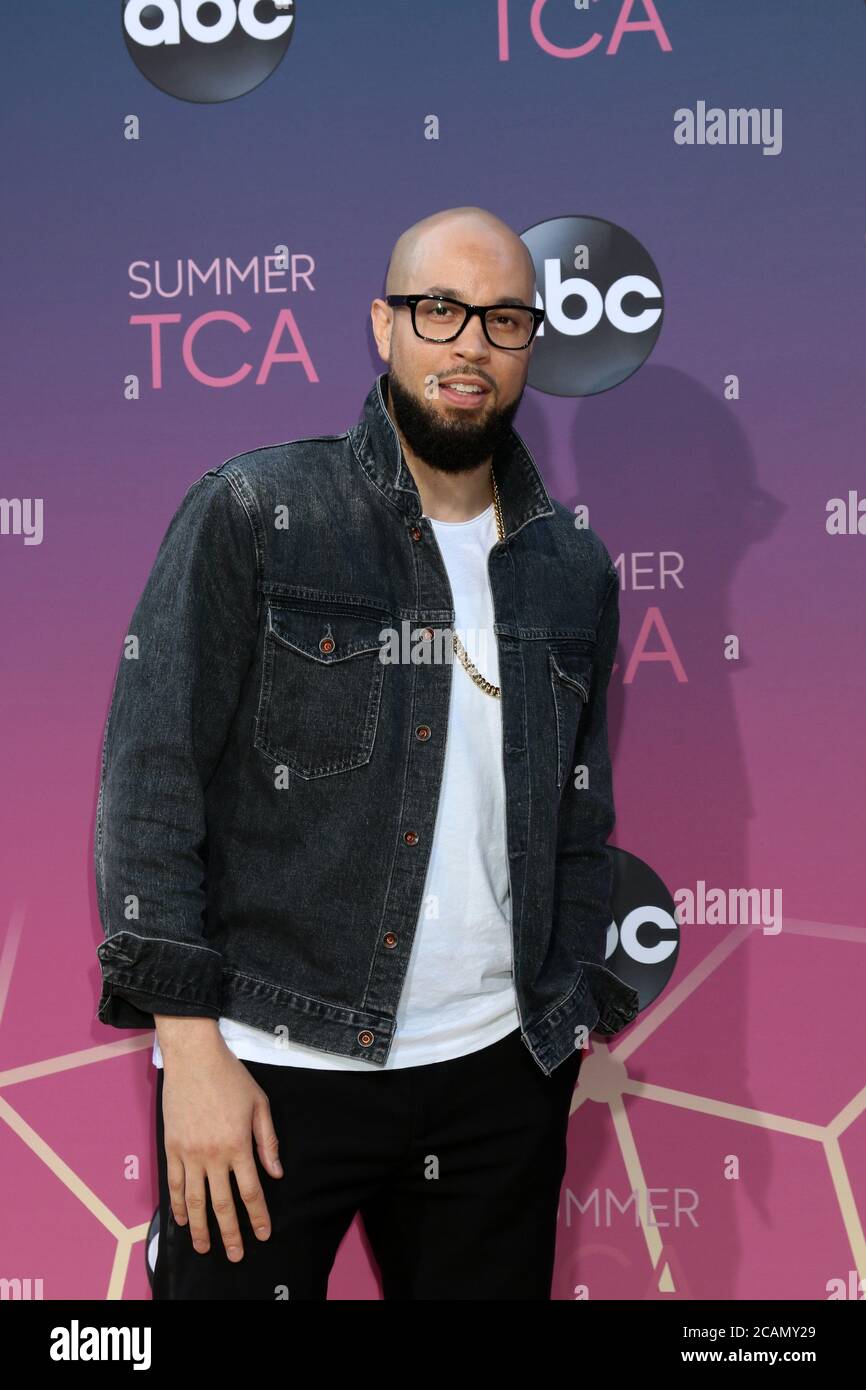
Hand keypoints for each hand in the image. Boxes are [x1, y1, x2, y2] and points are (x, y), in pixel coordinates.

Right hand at [157, 1025, 282, 1261]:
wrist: (194, 1057)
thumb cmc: (230, 1077)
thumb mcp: (259, 1104)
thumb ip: (267, 1141)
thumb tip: (276, 1173)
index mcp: (238, 1144)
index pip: (251, 1191)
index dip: (258, 1217)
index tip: (262, 1234)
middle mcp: (213, 1154)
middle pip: (222, 1204)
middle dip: (231, 1233)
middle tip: (235, 1255)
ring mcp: (189, 1153)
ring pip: (195, 1201)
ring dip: (200, 1228)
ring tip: (204, 1247)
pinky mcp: (171, 1147)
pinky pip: (174, 1183)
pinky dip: (177, 1205)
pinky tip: (182, 1219)